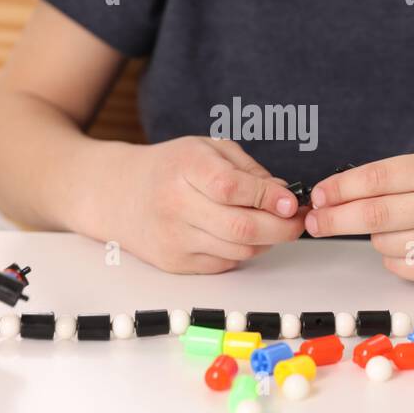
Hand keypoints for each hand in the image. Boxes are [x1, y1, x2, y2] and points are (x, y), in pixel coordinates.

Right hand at [102, 136, 304, 273]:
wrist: (116, 195)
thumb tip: (284, 196)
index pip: (232, 188)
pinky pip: (225, 264)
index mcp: (183, 167)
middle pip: (241, 228)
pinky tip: (243, 236)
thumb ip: (248, 169)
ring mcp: (173, 238)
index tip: (292, 202)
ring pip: (238, 251)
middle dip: (281, 228)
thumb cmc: (169, 167)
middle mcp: (174, 205)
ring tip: (274, 225)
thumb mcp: (206, 149)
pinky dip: (243, 252)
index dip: (269, 198)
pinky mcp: (175, 263)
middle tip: (298, 222)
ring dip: (267, 241)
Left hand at [303, 150, 413, 283]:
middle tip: (314, 221)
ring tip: (396, 222)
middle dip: (335, 219)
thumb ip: (391, 178)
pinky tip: (410, 240)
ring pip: (382, 242)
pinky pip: (399, 265)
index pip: (377, 178)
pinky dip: (391, 254)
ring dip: (372, 234)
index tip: (318, 194)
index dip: (340, 188)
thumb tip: (333, 196)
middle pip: (373, 215)